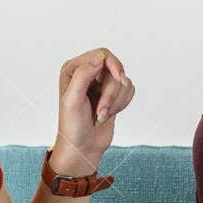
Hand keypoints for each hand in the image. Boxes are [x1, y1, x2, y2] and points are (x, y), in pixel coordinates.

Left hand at [52, 47, 134, 173]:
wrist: (83, 147)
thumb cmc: (73, 125)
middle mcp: (88, 72)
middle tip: (101, 111)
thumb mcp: (73, 99)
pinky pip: (129, 90)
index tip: (120, 78)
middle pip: (115, 69)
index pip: (102, 55)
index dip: (114, 65)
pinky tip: (109, 115)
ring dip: (115, 102)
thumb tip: (100, 57)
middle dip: (111, 93)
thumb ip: (83, 75)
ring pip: (124, 81)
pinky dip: (122, 104)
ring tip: (101, 116)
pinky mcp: (113, 94)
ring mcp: (101, 83)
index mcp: (74, 69)